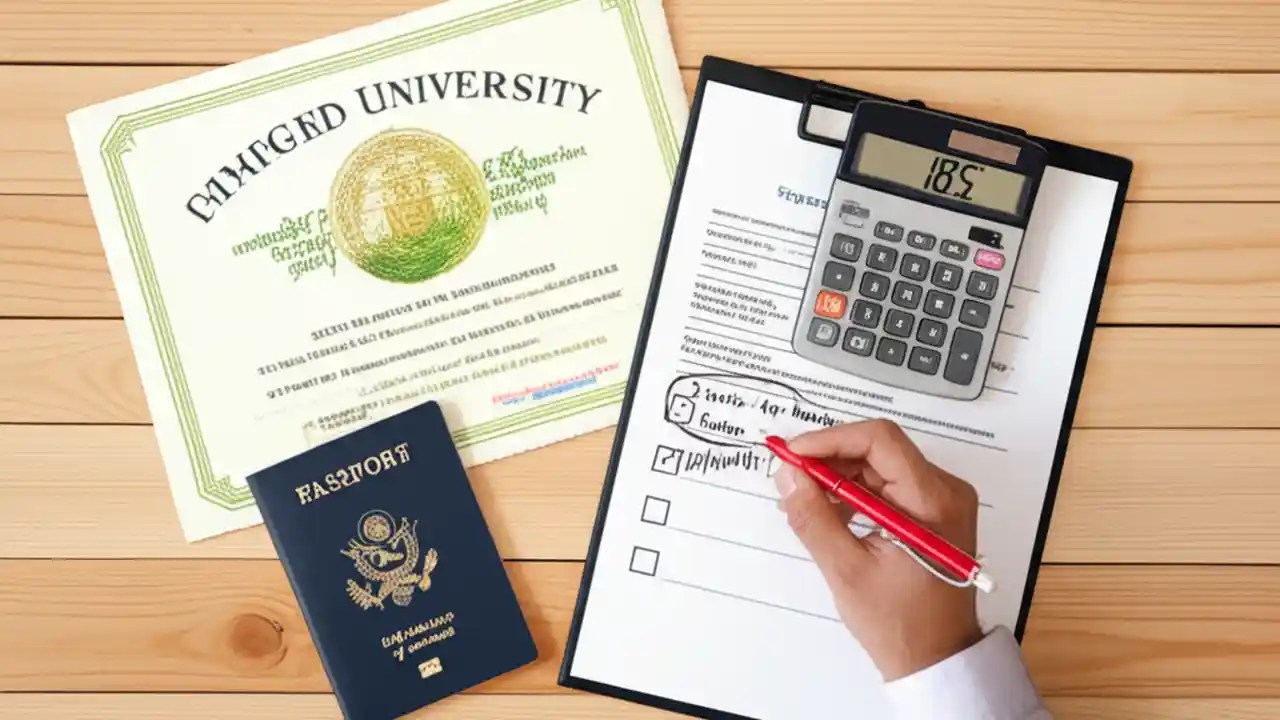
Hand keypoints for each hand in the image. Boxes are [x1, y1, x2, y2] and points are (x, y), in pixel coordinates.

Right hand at [773, 419, 982, 679]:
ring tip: (803, 504)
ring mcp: (941, 502)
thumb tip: (787, 474)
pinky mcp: (932, 514)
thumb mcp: (846, 570)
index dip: (830, 440)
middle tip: (789, 480)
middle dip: (829, 461)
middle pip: (879, 451)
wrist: (938, 660)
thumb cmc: (898, 623)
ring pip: (880, 467)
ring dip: (838, 479)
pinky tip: (829, 516)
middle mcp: (945, 491)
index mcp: (933, 501)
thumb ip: (814, 517)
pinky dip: (854, 495)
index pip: (879, 441)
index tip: (792, 455)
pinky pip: (887, 487)